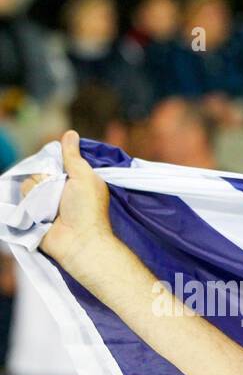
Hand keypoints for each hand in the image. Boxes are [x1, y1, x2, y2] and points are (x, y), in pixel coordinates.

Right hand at [23, 130, 114, 276]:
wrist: (78, 241)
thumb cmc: (87, 209)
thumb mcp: (84, 177)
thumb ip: (74, 156)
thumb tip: (70, 133)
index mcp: (75, 179)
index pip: (55, 161)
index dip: (54, 163)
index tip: (60, 171)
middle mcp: (59, 189)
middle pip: (39, 170)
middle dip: (46, 178)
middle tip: (59, 192)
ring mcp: (46, 201)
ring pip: (29, 182)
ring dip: (38, 192)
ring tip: (52, 207)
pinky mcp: (34, 212)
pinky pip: (23, 197)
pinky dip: (31, 203)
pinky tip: (41, 213)